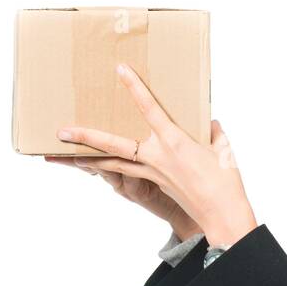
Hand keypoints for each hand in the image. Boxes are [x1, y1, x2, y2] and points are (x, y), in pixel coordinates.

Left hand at [49, 63, 257, 247]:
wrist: (222, 215)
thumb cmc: (226, 182)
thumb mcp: (222, 149)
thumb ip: (212, 132)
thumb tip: (208, 124)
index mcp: (174, 141)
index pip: (149, 108)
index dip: (134, 88)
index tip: (120, 70)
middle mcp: (156, 156)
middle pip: (113, 144)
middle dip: (86, 137)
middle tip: (61, 131)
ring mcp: (151, 172)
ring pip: (110, 163)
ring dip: (84, 159)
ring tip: (60, 155)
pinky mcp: (151, 184)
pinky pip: (122, 173)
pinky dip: (105, 169)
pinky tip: (89, 167)